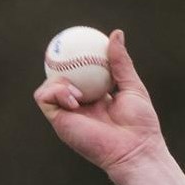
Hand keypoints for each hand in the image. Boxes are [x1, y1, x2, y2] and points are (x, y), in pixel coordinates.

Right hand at [33, 29, 163, 173]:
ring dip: (59, 81)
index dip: (76, 58)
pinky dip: (56, 92)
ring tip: (78, 90)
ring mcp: (68, 114)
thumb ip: (121, 62)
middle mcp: (79, 105)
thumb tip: (116, 33)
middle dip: (58, 63)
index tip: (79, 43)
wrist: (134, 150)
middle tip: (64, 49)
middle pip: (60, 78)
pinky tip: (75, 98)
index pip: (81, 74)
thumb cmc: (140, 124)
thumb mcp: (132, 86)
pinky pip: (45, 98)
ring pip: (49, 86)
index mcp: (96, 98)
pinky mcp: (59, 122)